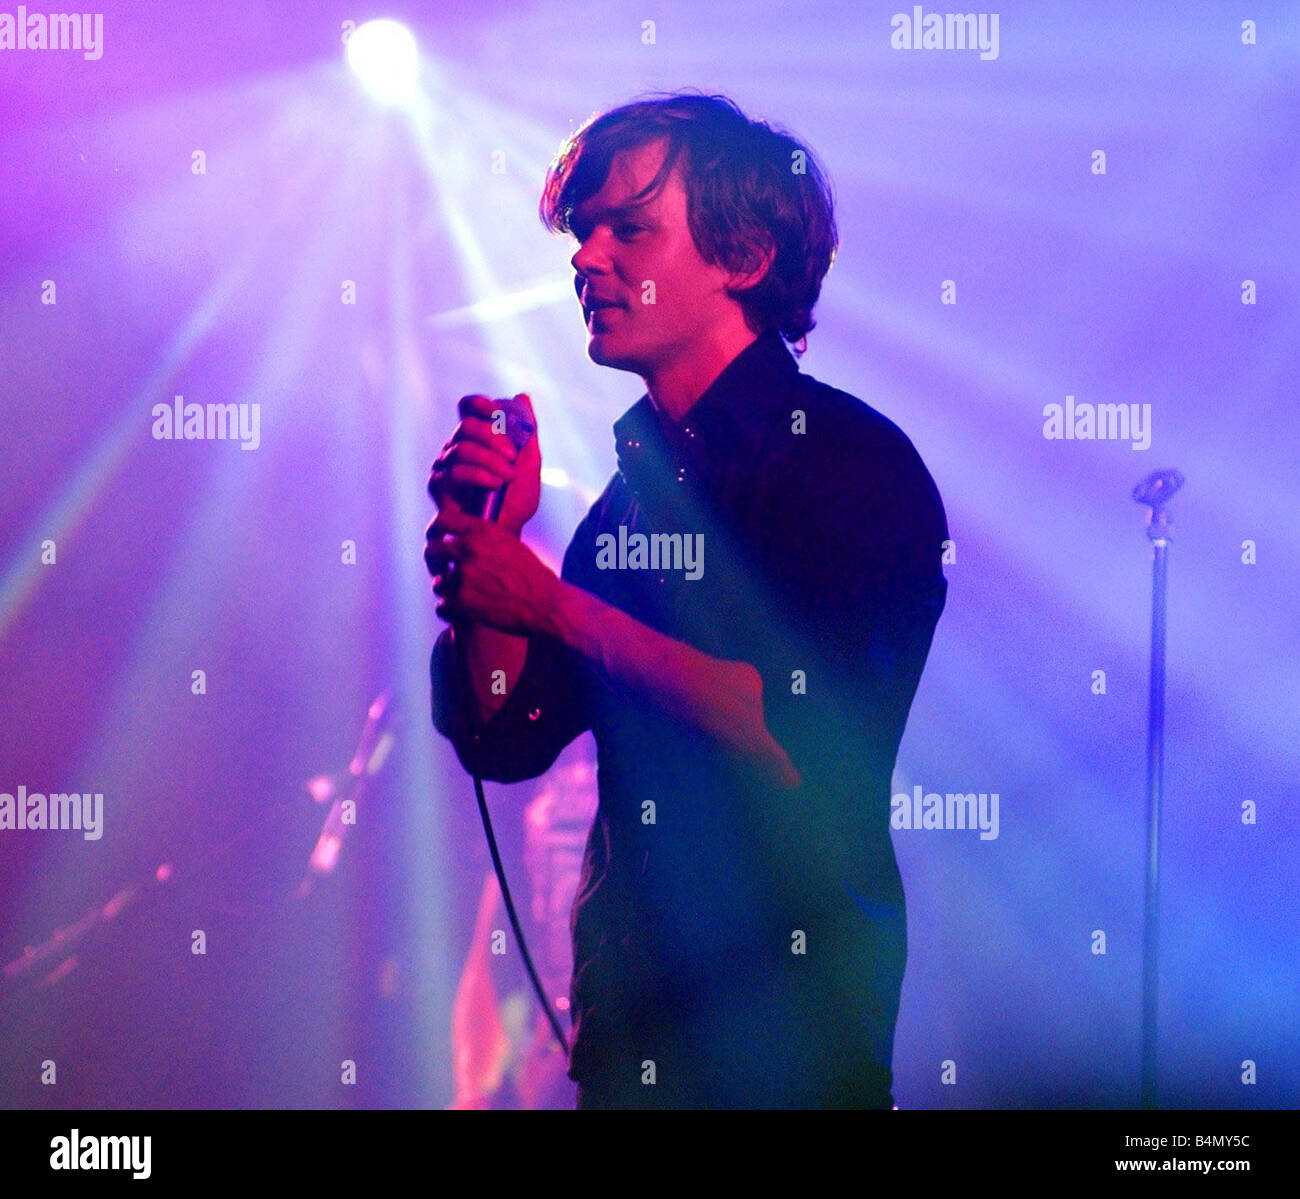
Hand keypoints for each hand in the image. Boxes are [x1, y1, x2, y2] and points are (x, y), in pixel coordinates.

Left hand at [424, 508, 561, 635]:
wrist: (546, 604)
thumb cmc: (531, 576)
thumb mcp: (509, 544)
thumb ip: (482, 537)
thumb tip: (459, 538)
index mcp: (482, 532)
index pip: (442, 520)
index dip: (435, 532)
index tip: (438, 542)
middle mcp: (470, 550)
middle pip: (431, 551)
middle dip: (436, 564)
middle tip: (446, 575)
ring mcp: (464, 576)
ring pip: (437, 584)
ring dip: (449, 593)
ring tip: (468, 598)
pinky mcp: (462, 602)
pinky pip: (441, 607)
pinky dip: (452, 613)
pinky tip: (467, 613)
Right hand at [427, 393, 540, 536]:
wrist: (507, 535)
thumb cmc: (516, 501)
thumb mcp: (530, 464)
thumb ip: (527, 432)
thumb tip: (522, 396)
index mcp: (476, 438)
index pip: (468, 408)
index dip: (479, 404)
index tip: (495, 410)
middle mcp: (456, 448)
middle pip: (465, 426)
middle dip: (492, 437)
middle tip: (512, 455)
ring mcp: (444, 466)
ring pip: (461, 448)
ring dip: (489, 460)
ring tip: (509, 477)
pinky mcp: (438, 487)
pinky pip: (453, 472)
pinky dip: (478, 475)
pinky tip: (494, 484)